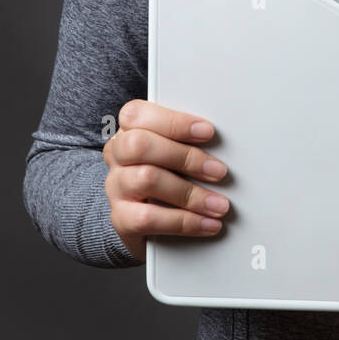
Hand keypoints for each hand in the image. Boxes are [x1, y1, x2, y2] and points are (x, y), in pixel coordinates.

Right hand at [103, 99, 228, 262]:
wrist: (144, 219)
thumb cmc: (166, 174)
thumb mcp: (175, 152)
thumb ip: (188, 142)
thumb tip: (222, 146)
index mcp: (129, 130)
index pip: (139, 115)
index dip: (174, 122)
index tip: (208, 132)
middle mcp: (117, 155)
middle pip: (140, 145)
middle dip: (185, 157)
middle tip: (219, 171)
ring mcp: (115, 187)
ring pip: (146, 180)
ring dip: (190, 193)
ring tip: (219, 204)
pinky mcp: (120, 219)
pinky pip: (148, 218)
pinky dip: (184, 221)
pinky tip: (207, 224)